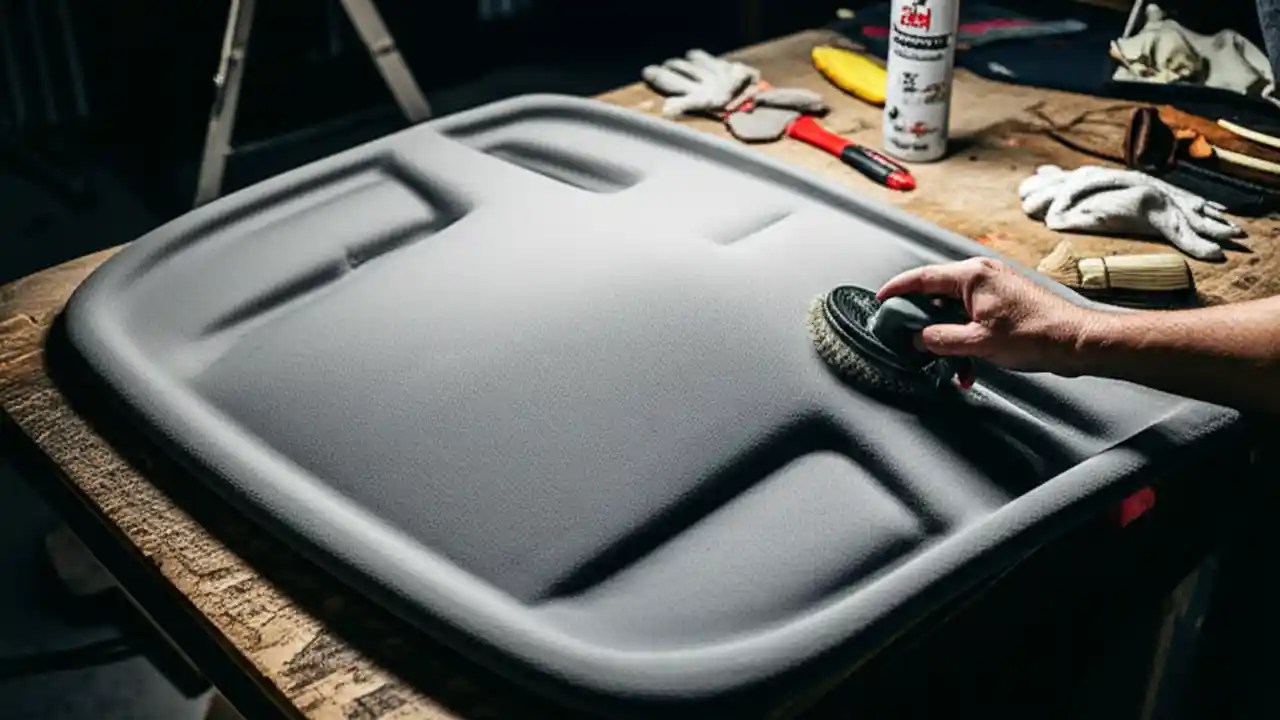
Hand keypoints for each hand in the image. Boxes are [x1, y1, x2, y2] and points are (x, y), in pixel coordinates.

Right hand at [877, 257, 1099, 374]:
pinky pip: (971, 317)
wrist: (1077, 341)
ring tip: (947, 363)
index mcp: (972, 276)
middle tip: (906, 338)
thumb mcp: (978, 343)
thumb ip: (941, 340)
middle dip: (921, 321)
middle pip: (936, 294)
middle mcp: (981, 275)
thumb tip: (920, 339)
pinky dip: (966, 339)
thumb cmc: (1036, 335)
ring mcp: (993, 288)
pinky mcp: (1003, 302)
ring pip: (954, 311)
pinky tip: (969, 366)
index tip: (880, 300)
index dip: (897, 289)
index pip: (922, 278)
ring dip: (947, 338)